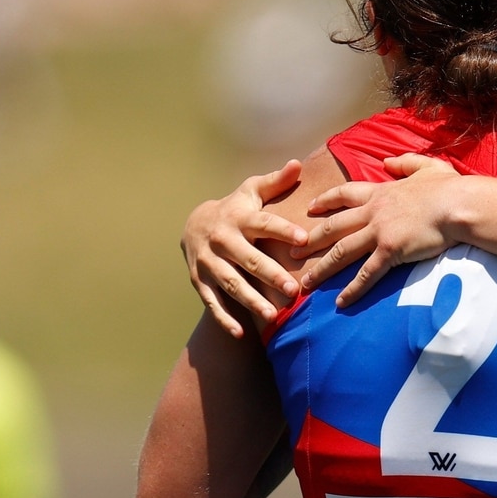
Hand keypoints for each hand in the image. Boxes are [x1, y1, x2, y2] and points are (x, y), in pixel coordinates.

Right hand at [182, 160, 307, 336]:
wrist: (193, 224)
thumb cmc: (236, 208)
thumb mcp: (251, 192)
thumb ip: (276, 182)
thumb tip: (298, 164)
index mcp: (238, 218)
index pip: (263, 224)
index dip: (282, 231)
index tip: (303, 240)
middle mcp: (222, 241)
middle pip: (248, 260)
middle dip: (270, 275)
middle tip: (294, 290)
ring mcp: (208, 264)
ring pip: (231, 284)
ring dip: (250, 300)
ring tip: (272, 315)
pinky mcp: (200, 282)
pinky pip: (212, 303)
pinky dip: (225, 319)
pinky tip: (241, 333)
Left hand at [295, 154, 461, 305]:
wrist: (458, 204)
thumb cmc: (448, 187)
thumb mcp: (427, 167)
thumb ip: (405, 163)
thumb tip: (387, 161)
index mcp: (380, 192)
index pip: (344, 194)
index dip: (325, 201)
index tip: (310, 209)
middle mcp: (373, 212)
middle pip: (333, 227)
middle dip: (311, 240)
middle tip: (294, 251)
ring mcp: (379, 232)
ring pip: (342, 252)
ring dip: (322, 269)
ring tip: (306, 283)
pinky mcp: (390, 251)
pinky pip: (366, 274)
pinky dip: (352, 290)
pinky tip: (341, 302)